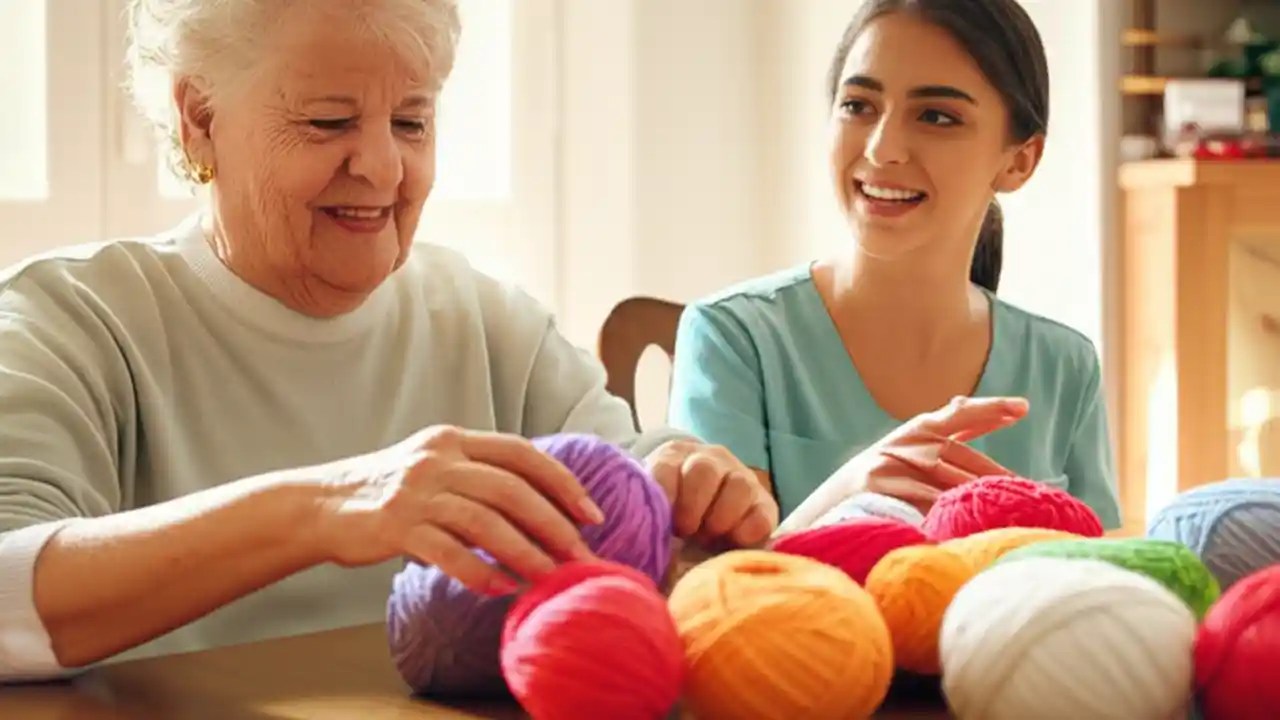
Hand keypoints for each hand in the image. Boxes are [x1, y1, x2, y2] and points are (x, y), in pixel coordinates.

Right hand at [309, 426, 602, 594]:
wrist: (321, 504)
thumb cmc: (391, 492)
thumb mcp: (436, 467)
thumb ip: (480, 478)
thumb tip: (543, 508)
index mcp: (453, 440)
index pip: (520, 453)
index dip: (561, 482)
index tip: (591, 513)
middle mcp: (437, 459)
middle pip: (510, 489)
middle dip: (553, 524)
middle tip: (581, 555)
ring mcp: (415, 492)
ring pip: (484, 522)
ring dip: (525, 553)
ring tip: (551, 578)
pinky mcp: (394, 526)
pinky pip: (448, 552)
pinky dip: (480, 572)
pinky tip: (503, 588)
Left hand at [647, 440, 777, 548]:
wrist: (703, 512)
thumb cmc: (670, 513)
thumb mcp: (655, 509)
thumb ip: (649, 519)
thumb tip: (650, 546)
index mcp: (674, 457)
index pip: (666, 467)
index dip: (664, 496)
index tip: (661, 521)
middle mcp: (710, 459)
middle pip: (704, 471)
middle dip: (692, 507)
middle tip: (686, 531)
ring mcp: (741, 478)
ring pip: (739, 486)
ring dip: (720, 519)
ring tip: (708, 538)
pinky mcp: (764, 505)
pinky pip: (762, 515)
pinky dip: (747, 533)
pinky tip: (732, 543)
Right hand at [777, 396, 1027, 532]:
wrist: (827, 509)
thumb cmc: (878, 482)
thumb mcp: (907, 451)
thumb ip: (943, 436)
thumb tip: (979, 411)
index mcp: (915, 429)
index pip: (958, 415)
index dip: (990, 410)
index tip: (1023, 407)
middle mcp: (906, 441)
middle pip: (962, 457)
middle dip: (996, 475)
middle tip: (1027, 493)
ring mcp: (892, 462)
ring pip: (949, 480)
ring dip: (978, 497)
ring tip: (1008, 511)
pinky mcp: (880, 484)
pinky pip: (926, 500)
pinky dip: (947, 511)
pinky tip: (966, 522)